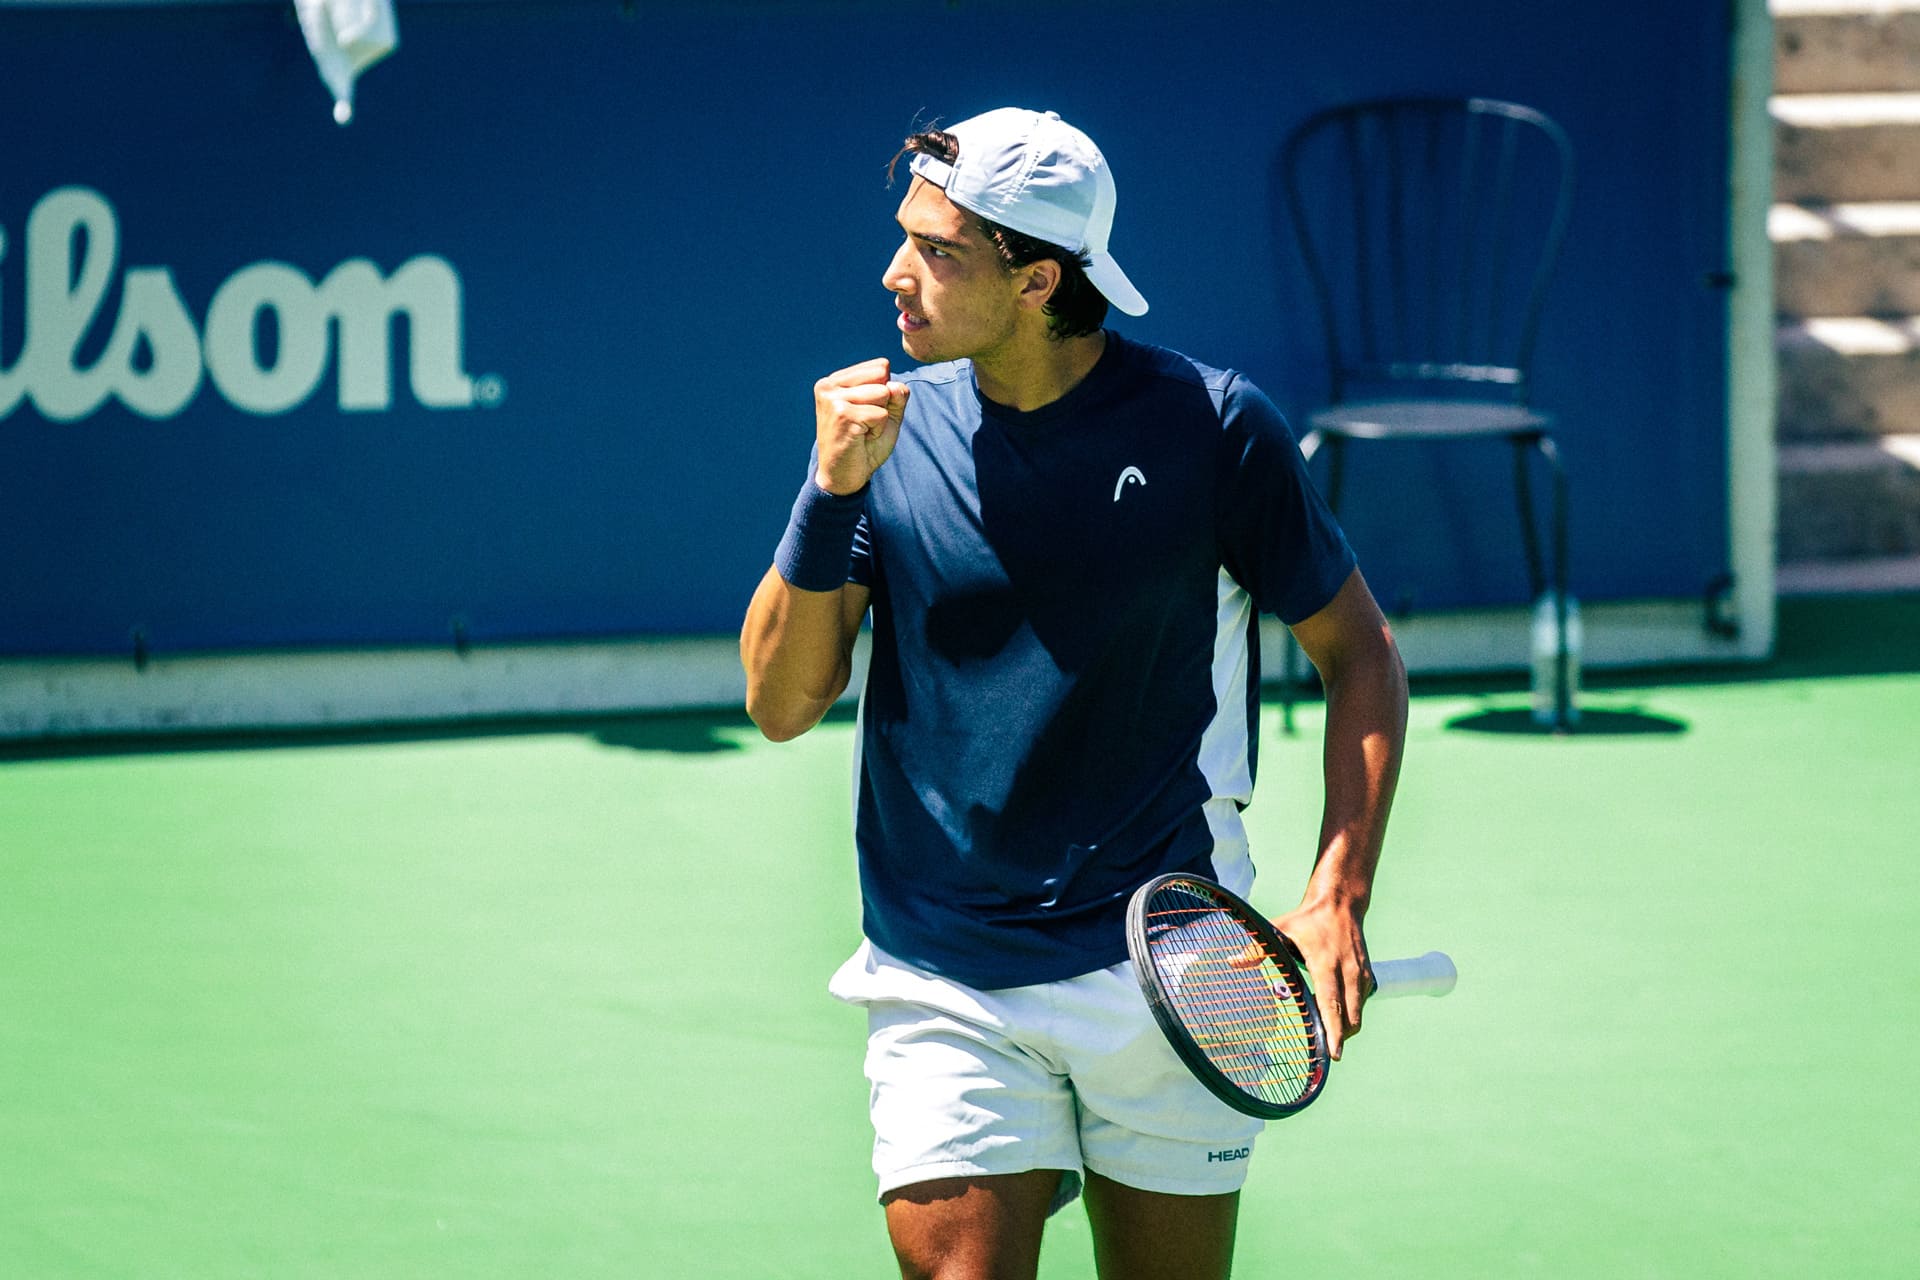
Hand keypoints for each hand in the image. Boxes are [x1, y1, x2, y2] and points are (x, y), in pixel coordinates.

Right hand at [813, 358, 908, 494]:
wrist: (843, 477)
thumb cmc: (863, 445)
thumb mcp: (886, 415)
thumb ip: (896, 396)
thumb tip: (896, 386)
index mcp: (836, 380)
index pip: (880, 367)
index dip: (885, 394)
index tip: (867, 414)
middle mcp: (829, 384)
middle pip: (883, 377)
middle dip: (883, 405)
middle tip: (865, 425)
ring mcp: (833, 398)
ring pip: (883, 394)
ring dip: (880, 418)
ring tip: (862, 432)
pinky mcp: (842, 414)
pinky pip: (880, 414)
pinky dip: (877, 430)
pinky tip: (860, 439)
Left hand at [1269, 900, 1371, 1060]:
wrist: (1340, 903)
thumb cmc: (1307, 919)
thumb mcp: (1280, 928)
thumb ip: (1257, 948)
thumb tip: (1231, 962)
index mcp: (1324, 962)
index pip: (1331, 1002)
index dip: (1333, 1030)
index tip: (1334, 1054)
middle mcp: (1347, 970)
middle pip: (1351, 1016)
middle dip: (1341, 1038)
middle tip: (1327, 1052)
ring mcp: (1360, 974)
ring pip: (1358, 1013)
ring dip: (1346, 1028)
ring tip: (1330, 1035)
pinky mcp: (1367, 975)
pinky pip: (1361, 1003)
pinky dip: (1351, 1014)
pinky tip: (1335, 1014)